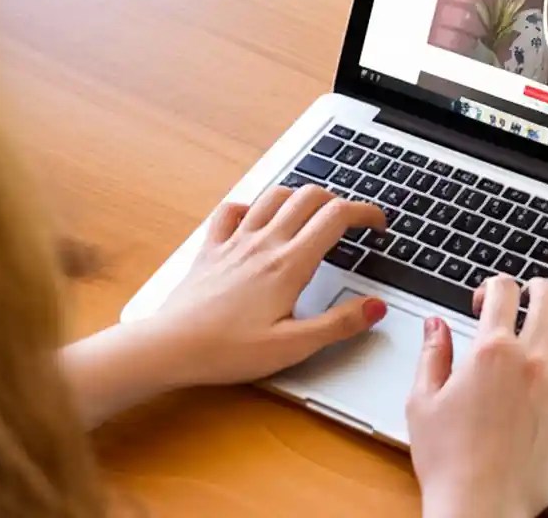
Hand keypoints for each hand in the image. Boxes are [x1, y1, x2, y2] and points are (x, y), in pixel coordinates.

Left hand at [150, 185, 389, 387]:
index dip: (365, 212)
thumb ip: (339, 324)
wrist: (169, 348)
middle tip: (351, 223)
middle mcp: (264, 243)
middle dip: (339, 200)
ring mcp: (235, 242)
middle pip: (310, 196)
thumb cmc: (228, 350)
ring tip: (312, 215)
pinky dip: (251, 206)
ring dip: (300, 196)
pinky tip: (256, 219)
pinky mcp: (211, 249)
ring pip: (274, 195)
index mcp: (289, 264)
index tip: (378, 225)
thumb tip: (376, 307)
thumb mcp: (294, 346)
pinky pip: (232, 210)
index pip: (337, 216)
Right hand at [407, 276, 547, 517]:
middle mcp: (530, 359)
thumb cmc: (449, 462)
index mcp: (490, 351)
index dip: (491, 286)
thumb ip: (432, 355)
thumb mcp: (422, 401)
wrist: (480, 506)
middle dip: (533, 287)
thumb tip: (436, 325)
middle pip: (547, 294)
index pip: (502, 289)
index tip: (484, 300)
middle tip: (524, 298)